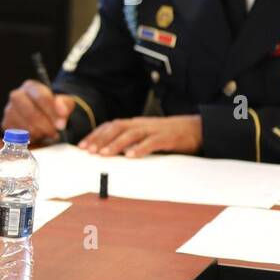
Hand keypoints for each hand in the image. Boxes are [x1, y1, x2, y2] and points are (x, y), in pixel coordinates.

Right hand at [2, 80, 75, 143]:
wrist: (42, 114)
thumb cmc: (53, 107)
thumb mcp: (64, 102)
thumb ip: (65, 104)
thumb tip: (62, 112)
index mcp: (31, 86)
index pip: (41, 97)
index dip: (52, 112)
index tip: (61, 124)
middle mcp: (16, 96)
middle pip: (30, 113)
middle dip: (45, 126)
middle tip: (55, 132)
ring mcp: (9, 110)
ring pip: (24, 126)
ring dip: (38, 133)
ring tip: (46, 132)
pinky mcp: (6, 124)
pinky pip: (17, 136)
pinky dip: (29, 138)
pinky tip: (36, 135)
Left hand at [78, 115, 201, 156]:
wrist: (197, 129)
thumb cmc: (167, 134)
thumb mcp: (145, 135)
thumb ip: (129, 141)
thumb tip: (108, 152)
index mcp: (135, 123)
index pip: (110, 126)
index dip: (95, 135)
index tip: (82, 146)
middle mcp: (142, 124)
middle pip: (117, 127)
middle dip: (101, 139)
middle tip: (88, 151)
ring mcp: (155, 130)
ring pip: (131, 134)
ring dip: (116, 144)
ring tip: (104, 154)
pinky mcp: (168, 138)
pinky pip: (152, 142)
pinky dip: (140, 148)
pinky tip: (131, 156)